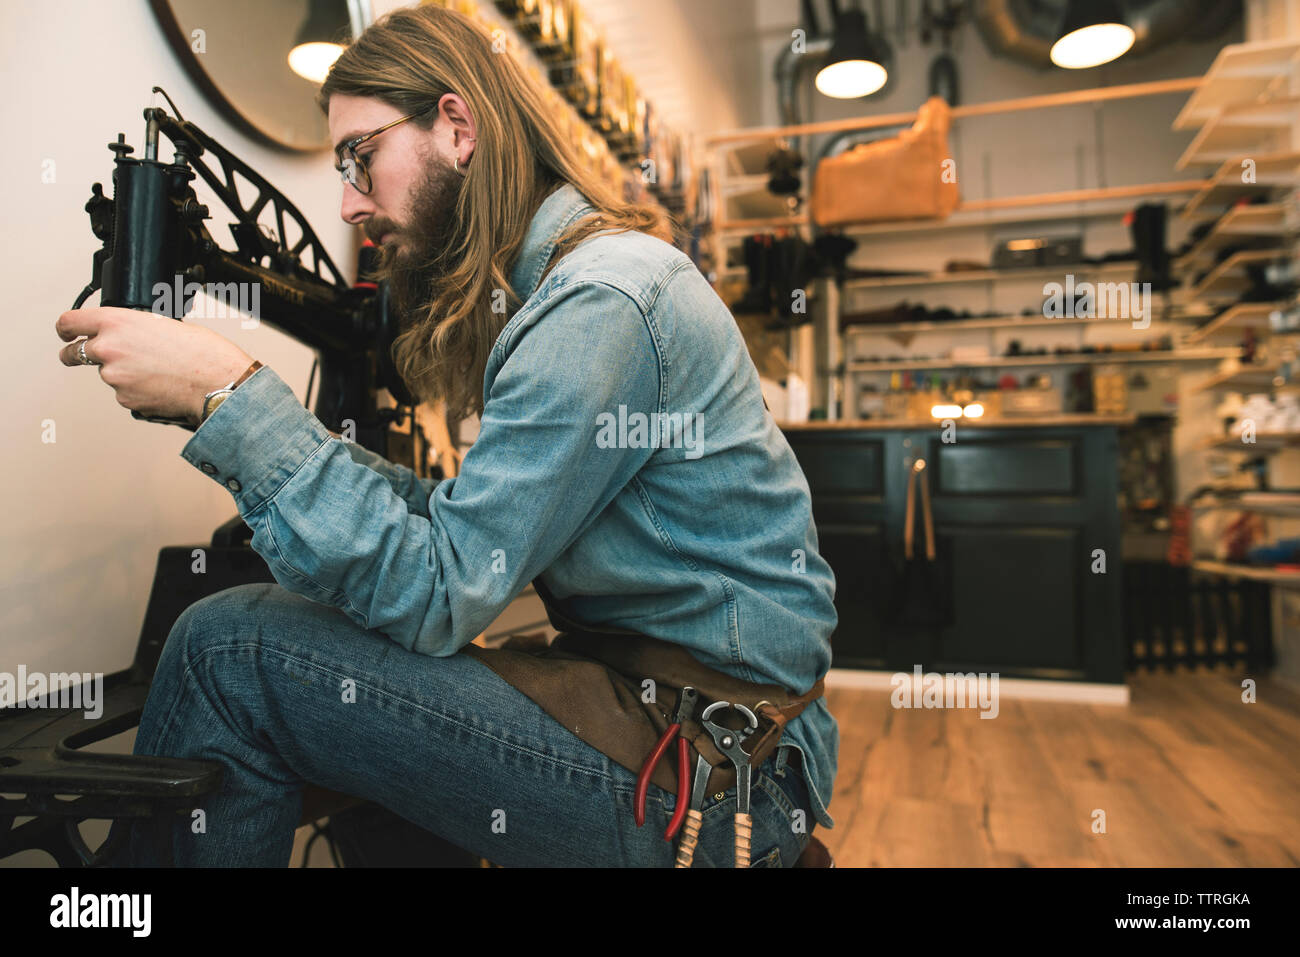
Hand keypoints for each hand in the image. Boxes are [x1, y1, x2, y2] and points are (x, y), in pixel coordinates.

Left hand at [56, 307, 255, 426]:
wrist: (219, 384)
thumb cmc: (204, 353)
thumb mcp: (167, 324)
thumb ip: (138, 328)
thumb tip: (131, 336)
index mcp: (117, 322)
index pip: (70, 322)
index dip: (65, 328)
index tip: (66, 334)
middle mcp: (108, 348)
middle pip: (74, 353)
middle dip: (76, 355)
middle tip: (90, 358)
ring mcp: (114, 377)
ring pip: (107, 374)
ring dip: (123, 373)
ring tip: (157, 372)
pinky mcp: (125, 399)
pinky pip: (124, 393)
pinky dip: (138, 391)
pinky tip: (161, 386)